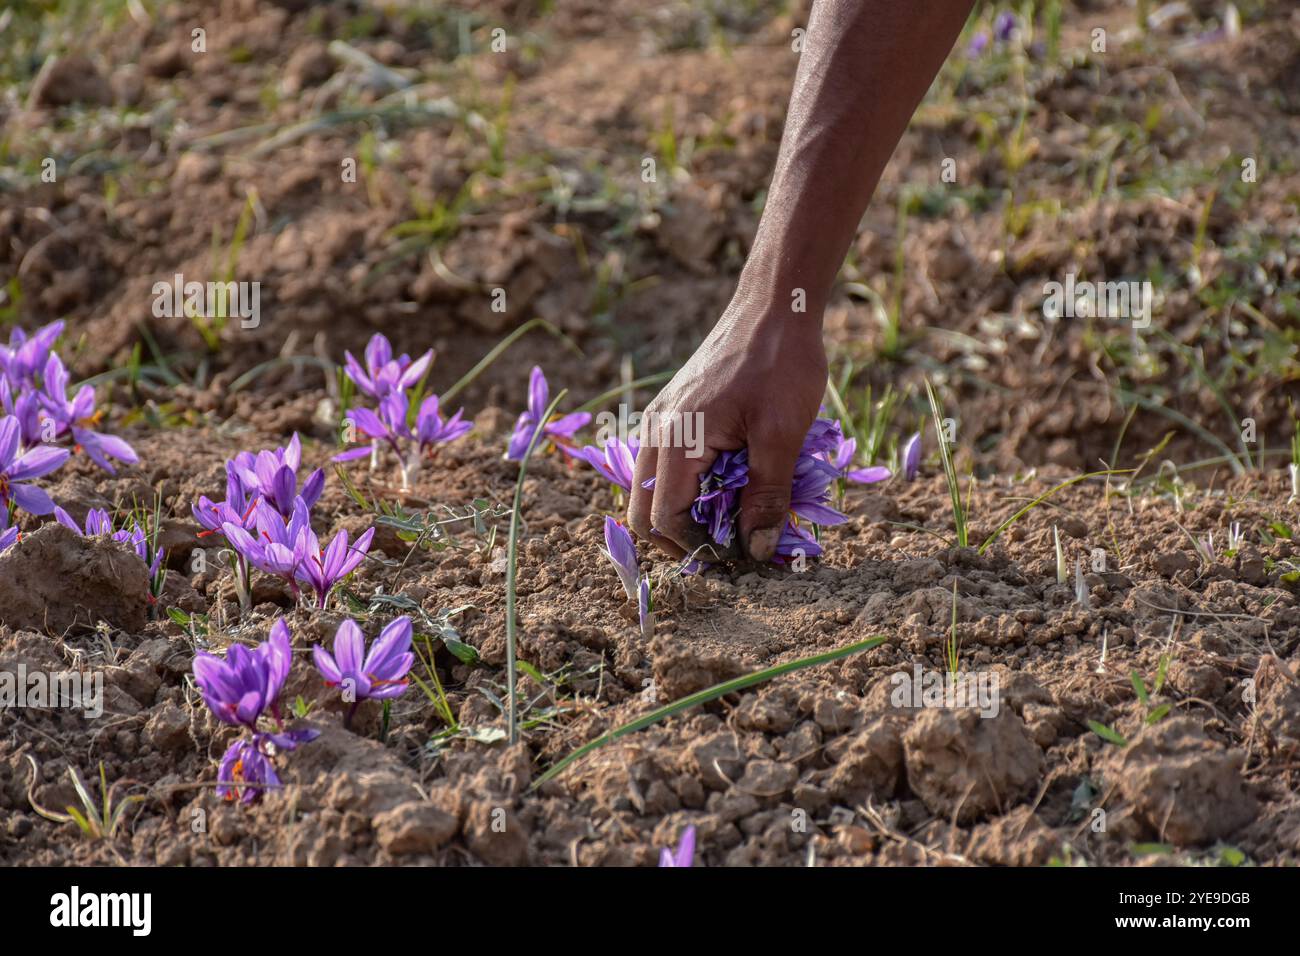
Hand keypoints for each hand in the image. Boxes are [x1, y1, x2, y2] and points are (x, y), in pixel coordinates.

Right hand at [627, 301, 826, 561]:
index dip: (696, 548)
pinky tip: (733, 484)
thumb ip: (766, 496)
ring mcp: (662, 421)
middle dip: (684, 539)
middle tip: (732, 548)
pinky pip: (668, 466)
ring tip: (737, 518)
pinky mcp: (676, 413)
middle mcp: (656, 432)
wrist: (776, 305)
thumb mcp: (781, 435)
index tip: (739, 555)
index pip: (661, 519)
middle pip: (645, 511)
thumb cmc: (781, 364)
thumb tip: (756, 550)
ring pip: (654, 490)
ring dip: (689, 514)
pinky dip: (693, 487)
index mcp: (676, 440)